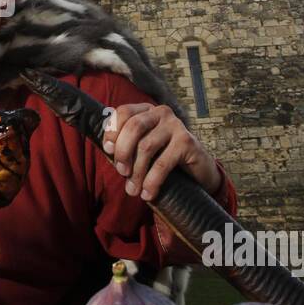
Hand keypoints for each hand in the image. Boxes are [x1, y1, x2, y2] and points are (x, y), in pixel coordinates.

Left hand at [102, 103, 221, 200]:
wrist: (196, 171)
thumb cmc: (162, 159)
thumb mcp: (141, 149)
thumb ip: (125, 145)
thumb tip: (107, 149)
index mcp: (146, 110)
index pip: (123, 112)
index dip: (112, 131)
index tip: (108, 150)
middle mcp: (161, 113)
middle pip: (134, 126)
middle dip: (123, 152)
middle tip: (122, 172)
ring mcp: (176, 125)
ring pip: (146, 147)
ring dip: (136, 172)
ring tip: (133, 190)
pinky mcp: (187, 141)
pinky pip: (162, 163)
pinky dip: (152, 181)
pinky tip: (148, 194)